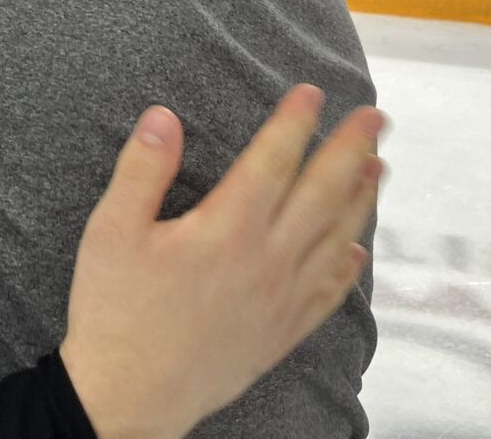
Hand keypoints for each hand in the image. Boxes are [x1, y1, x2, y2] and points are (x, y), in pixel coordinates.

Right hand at [61, 85, 382, 438]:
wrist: (129, 398)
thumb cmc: (114, 312)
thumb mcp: (111, 231)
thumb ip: (142, 170)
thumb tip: (163, 116)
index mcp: (224, 231)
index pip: (271, 162)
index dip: (294, 123)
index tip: (313, 93)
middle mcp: (264, 262)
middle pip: (320, 195)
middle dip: (350, 150)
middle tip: (375, 118)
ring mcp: (278, 301)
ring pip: (334, 240)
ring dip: (361, 200)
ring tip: (380, 168)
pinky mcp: (279, 335)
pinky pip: (327, 295)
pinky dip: (347, 268)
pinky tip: (357, 249)